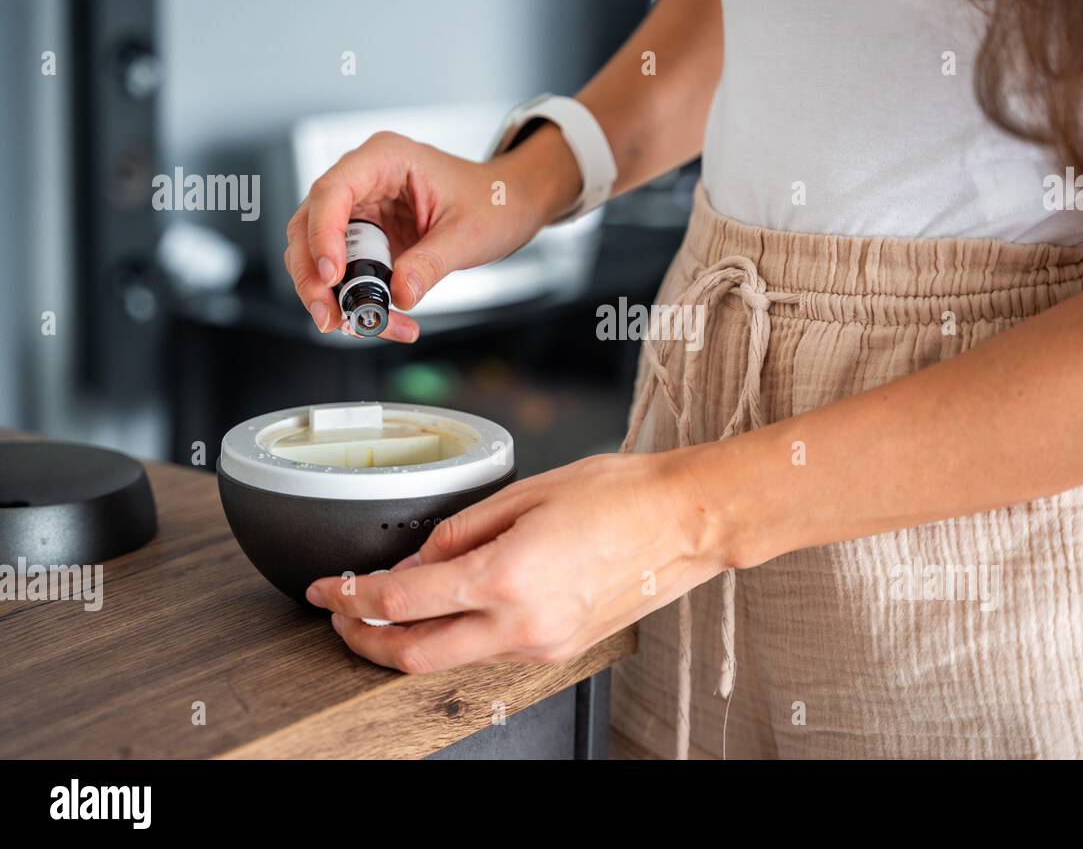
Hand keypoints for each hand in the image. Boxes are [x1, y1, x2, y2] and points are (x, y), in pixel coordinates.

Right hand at [284, 127, 579, 341]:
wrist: (508, 205)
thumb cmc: (492, 202)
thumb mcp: (467, 234)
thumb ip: (430, 263)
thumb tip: (399, 295)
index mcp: (384, 159)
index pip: (333, 191)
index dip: (323, 234)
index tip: (332, 275)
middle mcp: (363, 181)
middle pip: (309, 225)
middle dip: (314, 276)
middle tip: (330, 316)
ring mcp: (361, 210)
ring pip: (317, 253)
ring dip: (329, 295)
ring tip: (359, 326)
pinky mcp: (366, 239)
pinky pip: (345, 272)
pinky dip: (355, 300)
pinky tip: (384, 322)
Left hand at [304, 450, 729, 671]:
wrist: (685, 521)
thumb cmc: (620, 495)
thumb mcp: (527, 492)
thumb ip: (461, 530)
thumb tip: (419, 560)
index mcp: (505, 576)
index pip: (401, 602)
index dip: (350, 597)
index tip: (329, 589)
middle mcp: (521, 624)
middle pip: (414, 656)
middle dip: (365, 640)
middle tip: (343, 614)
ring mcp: (542, 645)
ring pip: (453, 659)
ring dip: (411, 641)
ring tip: (393, 607)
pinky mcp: (560, 650)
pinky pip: (493, 651)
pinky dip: (460, 634)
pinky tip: (455, 606)